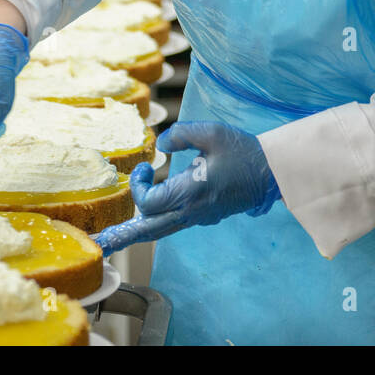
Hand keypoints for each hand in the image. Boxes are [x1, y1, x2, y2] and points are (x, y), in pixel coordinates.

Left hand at [93, 122, 280, 253]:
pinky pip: (175, 223)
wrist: (272, 173)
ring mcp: (199, 217)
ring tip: (117, 236)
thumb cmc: (243, 151)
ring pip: (162, 230)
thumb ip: (180, 134)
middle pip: (149, 230)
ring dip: (139, 230)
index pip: (148, 204)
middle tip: (103, 241)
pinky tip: (148, 218)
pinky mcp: (206, 215)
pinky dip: (157, 222)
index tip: (145, 167)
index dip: (138, 186)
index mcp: (189, 194)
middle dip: (124, 234)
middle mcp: (191, 212)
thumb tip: (160, 145)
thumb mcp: (211, 132)